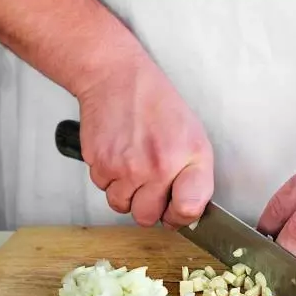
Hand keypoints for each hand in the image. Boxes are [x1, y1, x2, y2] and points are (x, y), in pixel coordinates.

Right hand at [77, 56, 213, 228]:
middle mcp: (158, 166)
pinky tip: (117, 153)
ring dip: (125, 192)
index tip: (175, 208)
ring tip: (132, 164)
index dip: (180, 215)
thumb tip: (186, 212)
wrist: (117, 79)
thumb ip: (195, 177)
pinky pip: (103, 188)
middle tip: (149, 183)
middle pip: (147, 217)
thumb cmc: (157, 105)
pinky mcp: (100, 163)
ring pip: (121, 206)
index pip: (188, 210)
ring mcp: (126, 167)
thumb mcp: (193, 136)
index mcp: (188, 158)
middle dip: (147, 205)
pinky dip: (108, 177)